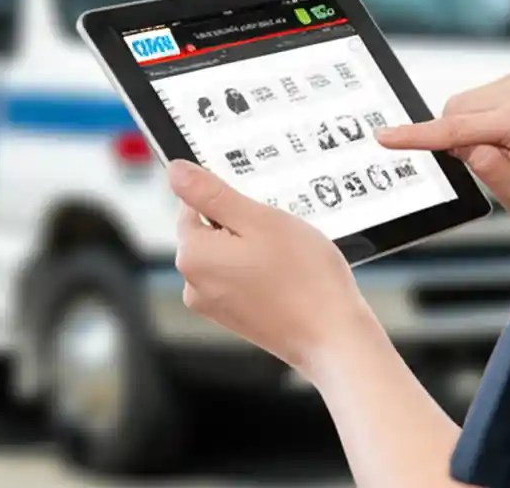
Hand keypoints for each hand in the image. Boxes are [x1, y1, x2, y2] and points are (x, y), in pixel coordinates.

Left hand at [168, 160, 377, 374]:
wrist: (333, 336)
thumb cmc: (305, 280)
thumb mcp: (259, 220)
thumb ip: (211, 193)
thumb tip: (176, 172)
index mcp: (193, 256)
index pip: (192, 205)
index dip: (228, 199)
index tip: (257, 206)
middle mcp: (194, 284)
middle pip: (210, 230)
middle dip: (243, 223)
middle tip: (279, 231)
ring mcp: (214, 304)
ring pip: (229, 253)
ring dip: (254, 246)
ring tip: (287, 256)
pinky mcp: (234, 316)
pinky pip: (240, 277)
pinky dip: (260, 269)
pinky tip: (286, 274)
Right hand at [376, 73, 509, 218]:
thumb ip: (485, 166)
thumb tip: (459, 144)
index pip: (457, 128)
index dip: (418, 135)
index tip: (386, 136)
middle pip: (453, 113)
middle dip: (456, 141)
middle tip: (488, 163)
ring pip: (458, 107)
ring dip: (465, 131)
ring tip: (500, 152)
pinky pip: (470, 103)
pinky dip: (473, 122)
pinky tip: (499, 137)